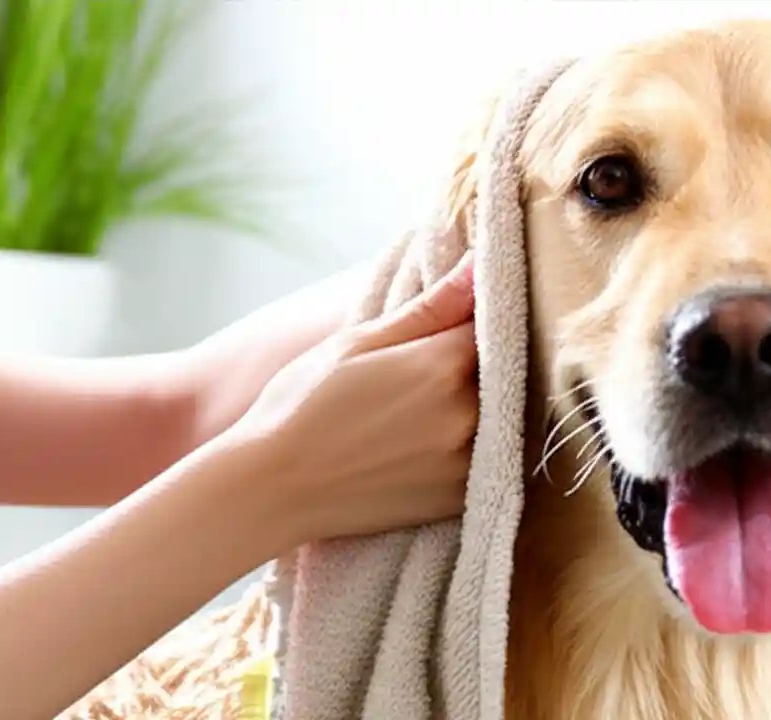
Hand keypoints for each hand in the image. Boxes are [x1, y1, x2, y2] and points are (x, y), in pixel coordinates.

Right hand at [228, 253, 478, 544]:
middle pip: (499, 373)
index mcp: (442, 365)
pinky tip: (425, 442)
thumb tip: (479, 265)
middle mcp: (466, 414)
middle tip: (424, 373)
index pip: (493, 324)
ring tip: (418, 411)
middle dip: (475, 365)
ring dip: (476, 407)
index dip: (476, 320)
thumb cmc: (302, 405)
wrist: (271, 489)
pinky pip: (487, 459)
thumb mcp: (359, 341)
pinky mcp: (460, 499)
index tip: (455, 323)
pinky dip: (470, 445)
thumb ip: (431, 307)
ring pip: (497, 417)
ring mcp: (466, 461)